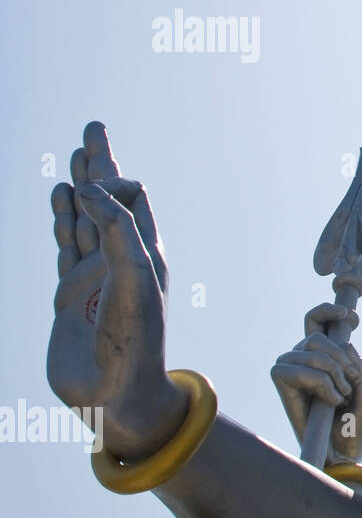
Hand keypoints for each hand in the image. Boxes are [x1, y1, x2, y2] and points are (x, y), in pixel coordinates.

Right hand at [46, 121, 185, 459]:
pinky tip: (60, 194)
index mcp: (145, 251)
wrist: (115, 390)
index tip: (95, 190)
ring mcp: (94, 274)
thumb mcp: (134, 276)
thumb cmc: (134, 337)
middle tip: (94, 127)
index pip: (132, 198)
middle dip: (101, 163)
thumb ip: (114, 229)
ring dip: (79, 185)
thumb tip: (87, 187)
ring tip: (77, 153)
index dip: (113, 182)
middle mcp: (121, 257)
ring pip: (83, 217)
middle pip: (108, 198)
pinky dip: (62, 216)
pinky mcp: (71, 293)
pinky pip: (65, 244)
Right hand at [271, 303, 361, 463]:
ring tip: (341, 397)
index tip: (349, 316)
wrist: (343, 447)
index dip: (328, 311)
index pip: (316, 319)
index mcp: (323, 353)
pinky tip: (329, 402)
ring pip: (313, 352)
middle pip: (318, 336)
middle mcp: (303, 357)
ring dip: (334, 375)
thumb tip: (340, 344)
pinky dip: (322, 385)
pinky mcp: (281, 381)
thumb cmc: (355, 418)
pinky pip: (301, 370)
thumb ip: (356, 361)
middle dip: (340, 359)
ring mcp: (290, 368)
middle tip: (349, 383)